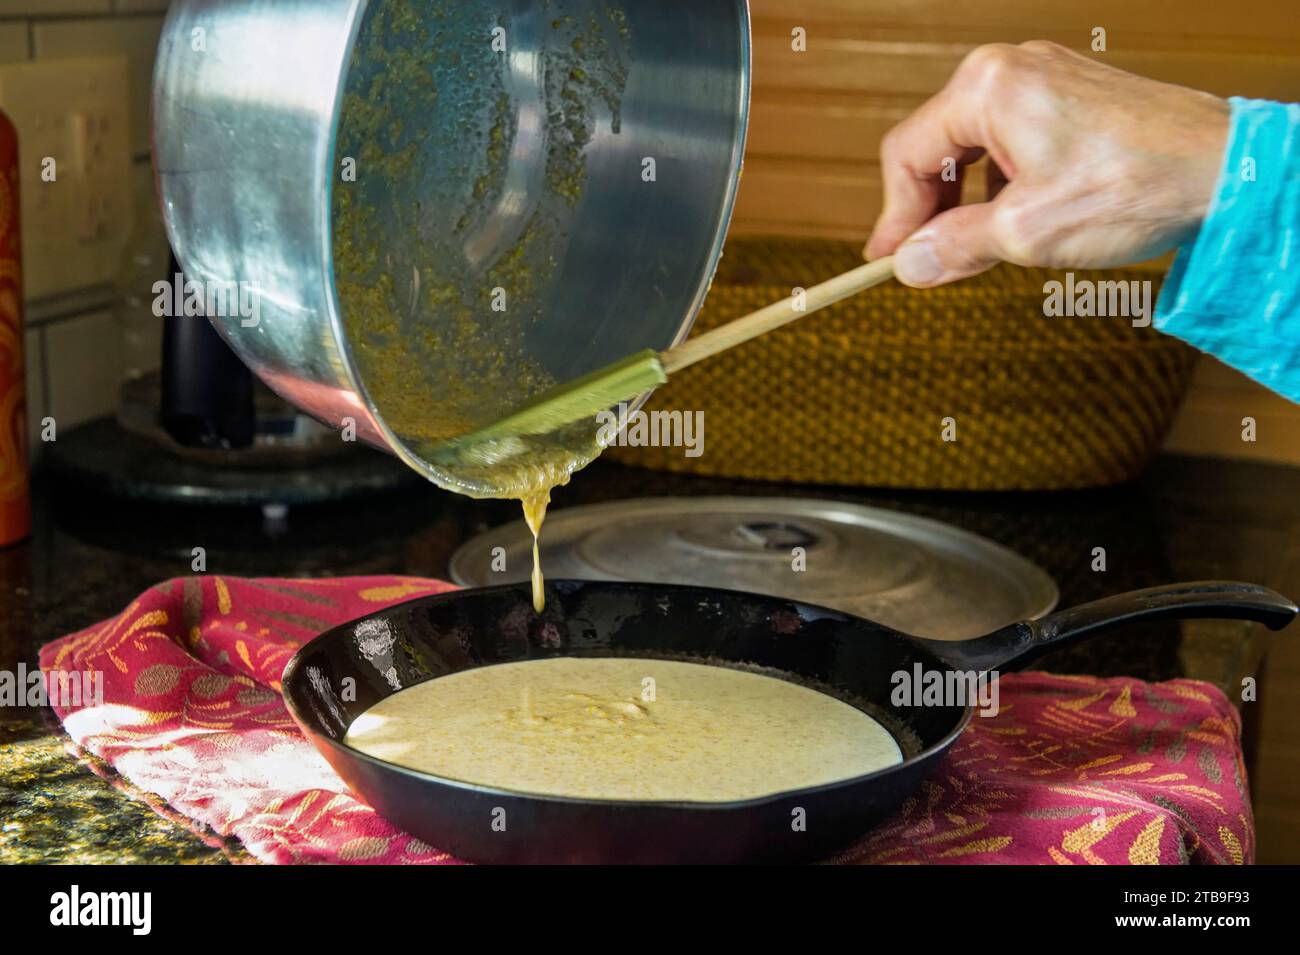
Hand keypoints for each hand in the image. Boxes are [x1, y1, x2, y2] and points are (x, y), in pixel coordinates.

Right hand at [865, 41, 1230, 286]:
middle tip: (932, 265)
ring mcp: (1043, 79)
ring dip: (967, 204)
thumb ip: (954, 247)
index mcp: (987, 89)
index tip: (888, 263)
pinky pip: (1009, 143)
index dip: (893, 216)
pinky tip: (1019, 222)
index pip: (906, 155)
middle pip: (935, 148)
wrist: (1228, 172)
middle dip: (931, 211)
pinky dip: (1001, 187)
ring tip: (982, 250)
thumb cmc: (1135, 187)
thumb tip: (908, 264)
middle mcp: (1009, 71)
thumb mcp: (1026, 233)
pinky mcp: (1070, 97)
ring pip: (972, 150)